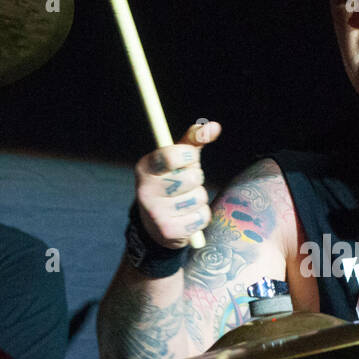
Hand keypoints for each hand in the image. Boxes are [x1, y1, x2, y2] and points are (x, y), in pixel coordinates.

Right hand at [133, 121, 217, 247]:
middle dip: (196, 178)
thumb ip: (193, 141)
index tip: (190, 156)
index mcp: (145, 169)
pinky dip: (201, 216)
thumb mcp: (178, 160)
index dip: (187, 155)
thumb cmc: (171, 183)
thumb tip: (214, 126)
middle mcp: (145, 191)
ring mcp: (156, 213)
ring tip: (186, 201)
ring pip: (198, 198)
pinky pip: (201, 217)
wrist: (157, 225)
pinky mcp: (168, 232)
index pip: (169, 156)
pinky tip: (188, 216)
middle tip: (186, 183)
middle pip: (191, 177)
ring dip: (199, 198)